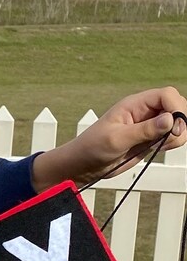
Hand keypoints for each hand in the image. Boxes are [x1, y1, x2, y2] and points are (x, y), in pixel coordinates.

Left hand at [31, 87, 186, 191]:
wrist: (83, 165)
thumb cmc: (92, 148)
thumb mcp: (116, 139)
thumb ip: (144, 130)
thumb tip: (169, 119)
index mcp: (135, 104)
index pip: (167, 94)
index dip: (176, 107)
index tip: (173, 126)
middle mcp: (145, 112)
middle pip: (177, 106)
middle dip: (180, 122)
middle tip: (169, 139)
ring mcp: (149, 126)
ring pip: (178, 123)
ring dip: (178, 134)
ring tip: (160, 146)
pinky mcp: (151, 139)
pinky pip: (172, 136)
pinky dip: (173, 142)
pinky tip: (158, 149)